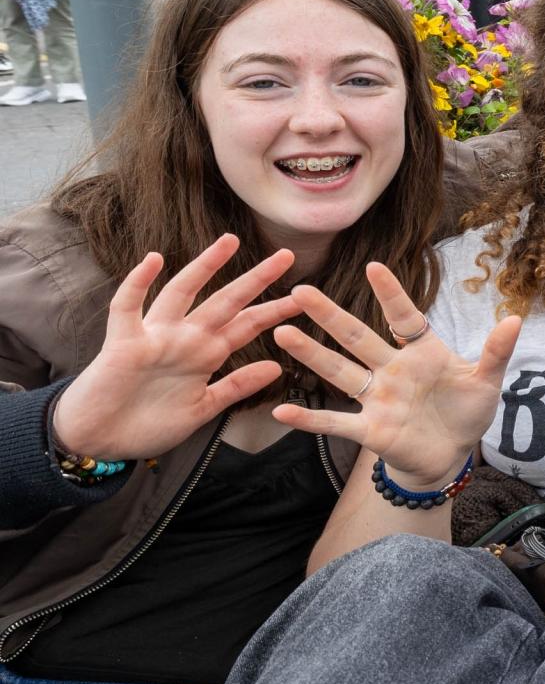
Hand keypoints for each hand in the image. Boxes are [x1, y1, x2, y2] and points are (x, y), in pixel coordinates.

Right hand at [53, 235, 298, 459]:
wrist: (100, 441)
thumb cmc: (148, 425)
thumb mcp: (203, 408)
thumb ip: (236, 387)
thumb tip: (277, 366)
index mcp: (205, 355)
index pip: (247, 326)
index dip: (275, 311)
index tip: (305, 298)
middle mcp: (184, 339)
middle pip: (225, 302)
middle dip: (255, 280)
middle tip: (287, 256)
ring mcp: (154, 337)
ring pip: (182, 293)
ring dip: (204, 267)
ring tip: (229, 241)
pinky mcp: (123, 343)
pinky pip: (128, 307)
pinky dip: (137, 284)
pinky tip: (152, 260)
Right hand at [269, 263, 519, 488]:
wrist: (450, 456)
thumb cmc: (466, 413)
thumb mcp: (486, 382)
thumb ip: (496, 352)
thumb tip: (516, 318)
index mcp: (421, 353)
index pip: (403, 318)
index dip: (391, 295)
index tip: (375, 267)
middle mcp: (392, 370)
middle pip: (356, 337)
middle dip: (330, 315)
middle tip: (300, 289)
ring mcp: (377, 399)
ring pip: (339, 372)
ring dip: (311, 353)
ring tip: (281, 330)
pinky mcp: (369, 429)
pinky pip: (335, 421)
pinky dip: (310, 418)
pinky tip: (282, 410)